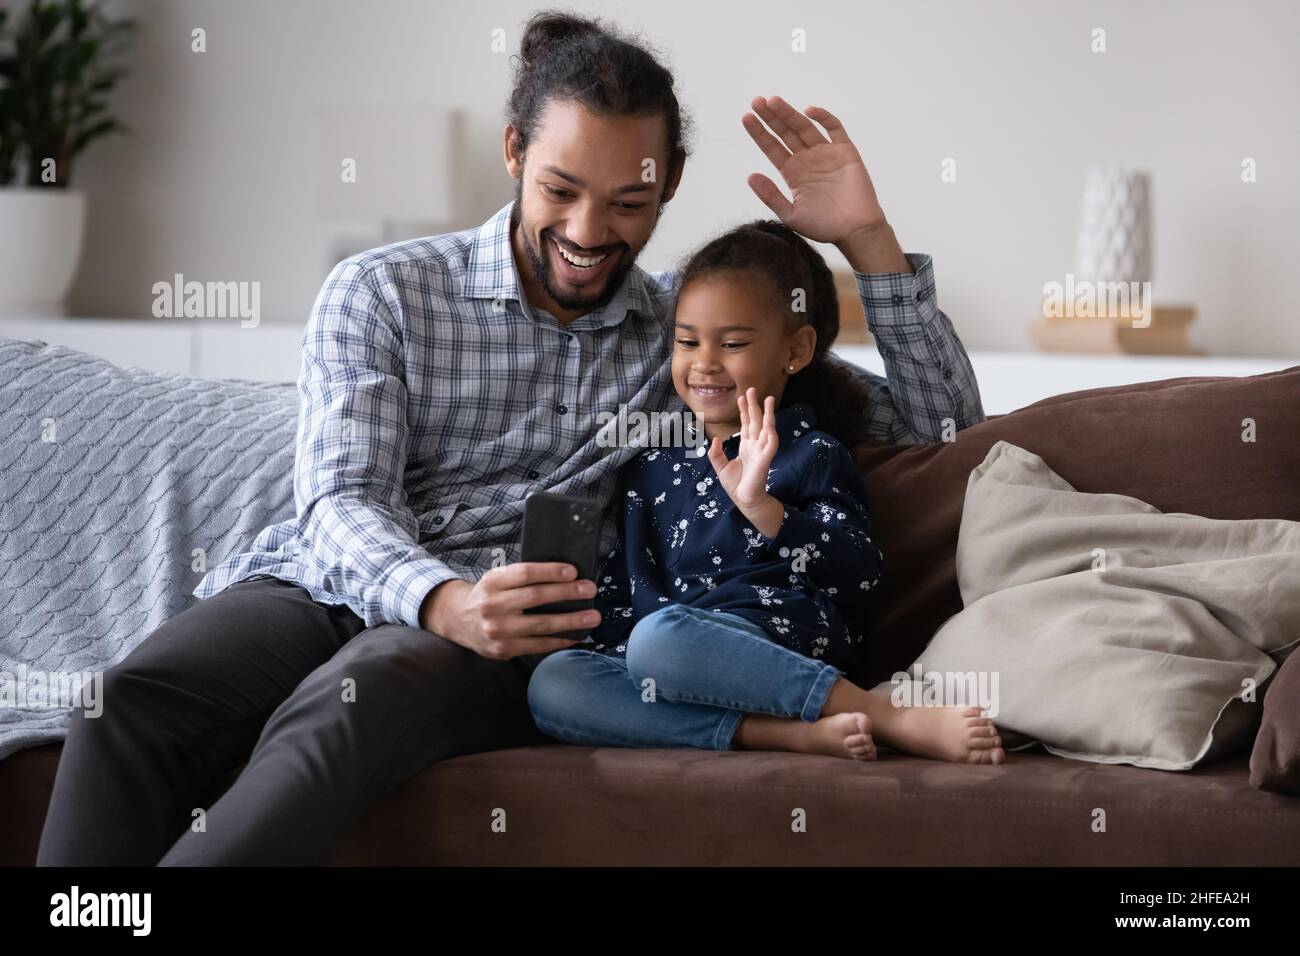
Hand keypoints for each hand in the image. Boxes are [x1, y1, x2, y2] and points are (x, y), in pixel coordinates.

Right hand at [419, 563, 600, 659]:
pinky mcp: (504, 650)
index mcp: (492, 582)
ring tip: (592, 617)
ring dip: (571, 621)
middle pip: (536, 597)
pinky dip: (560, 641)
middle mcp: (493, 606)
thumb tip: (564, 575)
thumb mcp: (496, 579)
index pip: (524, 573)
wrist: (458, 621)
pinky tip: (575, 636)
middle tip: (590, 590)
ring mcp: (498, 630)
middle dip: (567, 593)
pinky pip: (538, 646)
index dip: (550, 571)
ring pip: (541, 625)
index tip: (573, 571)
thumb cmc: (487, 596)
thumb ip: (520, 577)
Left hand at [707, 387, 778, 510]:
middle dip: (754, 405)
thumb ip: (716, 453)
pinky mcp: (765, 460)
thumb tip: (715, 439)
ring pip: (766, 428)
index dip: (744, 410)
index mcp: (746, 446)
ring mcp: (761, 451)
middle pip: (756, 421)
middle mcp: (755, 445)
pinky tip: (770, 423)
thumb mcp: (720, 466)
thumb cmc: (735, 485)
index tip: (742, 396)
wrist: (744, 500)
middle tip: (753, 389)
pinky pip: (770, 445)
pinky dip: (771, 434)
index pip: (747, 424)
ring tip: (768, 400)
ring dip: (768, 414)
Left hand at [742, 96, 887, 244]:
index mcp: (793, 173)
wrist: (855, 231)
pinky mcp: (845, 151)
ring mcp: (826, 153)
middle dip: (771, 117)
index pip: (772, 148)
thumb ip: (770, 195)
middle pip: (785, 133)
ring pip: (804, 127)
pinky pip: (834, 128)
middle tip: (756, 101)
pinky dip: (823, 117)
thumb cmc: (824, 226)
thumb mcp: (791, 214)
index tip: (746, 117)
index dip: (759, 133)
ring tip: (773, 101)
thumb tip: (749, 176)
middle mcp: (807, 159)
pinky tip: (808, 111)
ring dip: (789, 114)